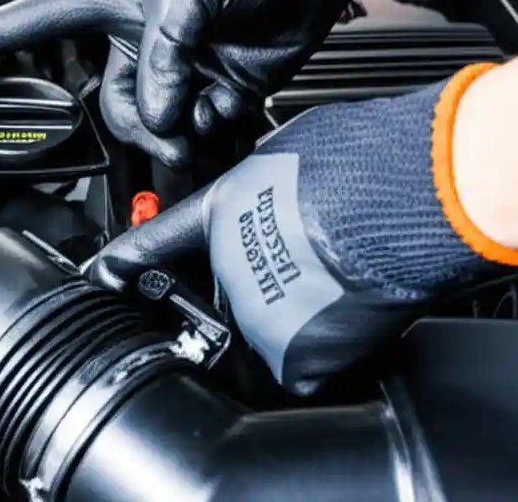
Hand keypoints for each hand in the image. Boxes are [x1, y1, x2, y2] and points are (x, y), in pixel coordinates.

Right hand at [0, 0, 342, 167]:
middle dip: (138, 122)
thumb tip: (157, 114)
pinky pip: (202, 129)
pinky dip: (214, 131)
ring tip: (204, 123)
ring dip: (177, 135)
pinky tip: (231, 108)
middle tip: (170, 128)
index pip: (42, 19)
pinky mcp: (222, 89)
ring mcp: (184, 68)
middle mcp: (145, 40)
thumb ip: (165, 52)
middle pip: (111, 103)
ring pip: (158, 126)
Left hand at [86, 66, 517, 394]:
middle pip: (229, 292)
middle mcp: (229, 264)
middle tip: (315, 264)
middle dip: (262, 286)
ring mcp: (259, 314)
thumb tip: (287, 189)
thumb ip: (275, 180)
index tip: (106, 275)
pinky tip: (349, 321)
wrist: (411, 193)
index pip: (162, 239)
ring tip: (342, 286)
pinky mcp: (300, 356)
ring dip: (295, 321)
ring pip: (266, 332)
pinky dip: (325, 355)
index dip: (130, 259)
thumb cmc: (370, 159)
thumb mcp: (298, 146)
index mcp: (226, 207)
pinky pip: (303, 370)